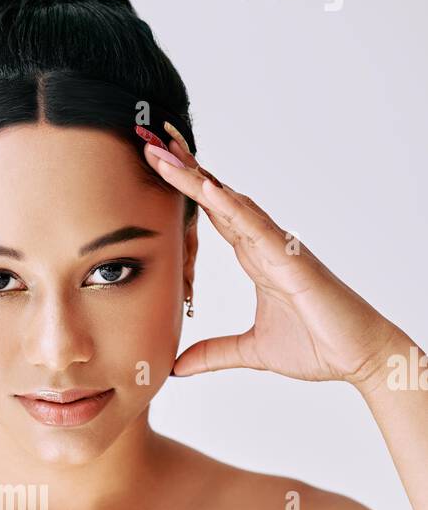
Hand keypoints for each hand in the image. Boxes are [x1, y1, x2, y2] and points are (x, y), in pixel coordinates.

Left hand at [143, 132, 398, 389]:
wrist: (360, 357)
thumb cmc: (319, 346)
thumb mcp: (252, 351)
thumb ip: (213, 353)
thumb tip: (177, 366)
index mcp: (256, 258)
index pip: (214, 215)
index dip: (188, 191)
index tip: (158, 167)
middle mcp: (265, 244)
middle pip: (218, 198)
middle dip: (186, 171)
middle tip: (151, 143)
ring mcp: (278, 248)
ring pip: (231, 203)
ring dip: (197, 179)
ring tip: (165, 154)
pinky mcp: (291, 260)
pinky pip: (257, 226)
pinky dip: (231, 206)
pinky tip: (207, 187)